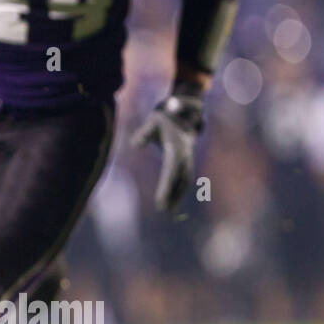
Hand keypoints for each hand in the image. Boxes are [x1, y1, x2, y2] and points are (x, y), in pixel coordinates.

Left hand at [131, 85, 204, 210]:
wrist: (182, 112)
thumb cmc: (164, 118)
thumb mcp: (152, 122)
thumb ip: (143, 133)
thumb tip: (135, 145)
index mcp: (176, 149)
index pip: (171, 172)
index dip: (166, 187)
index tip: (161, 201)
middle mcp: (185, 156)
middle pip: (179, 179)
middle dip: (173, 195)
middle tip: (164, 210)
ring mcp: (187, 158)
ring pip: (184, 180)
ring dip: (178, 195)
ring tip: (170, 210)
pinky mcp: (186, 160)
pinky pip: (184, 177)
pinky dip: (179, 189)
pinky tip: (173, 200)